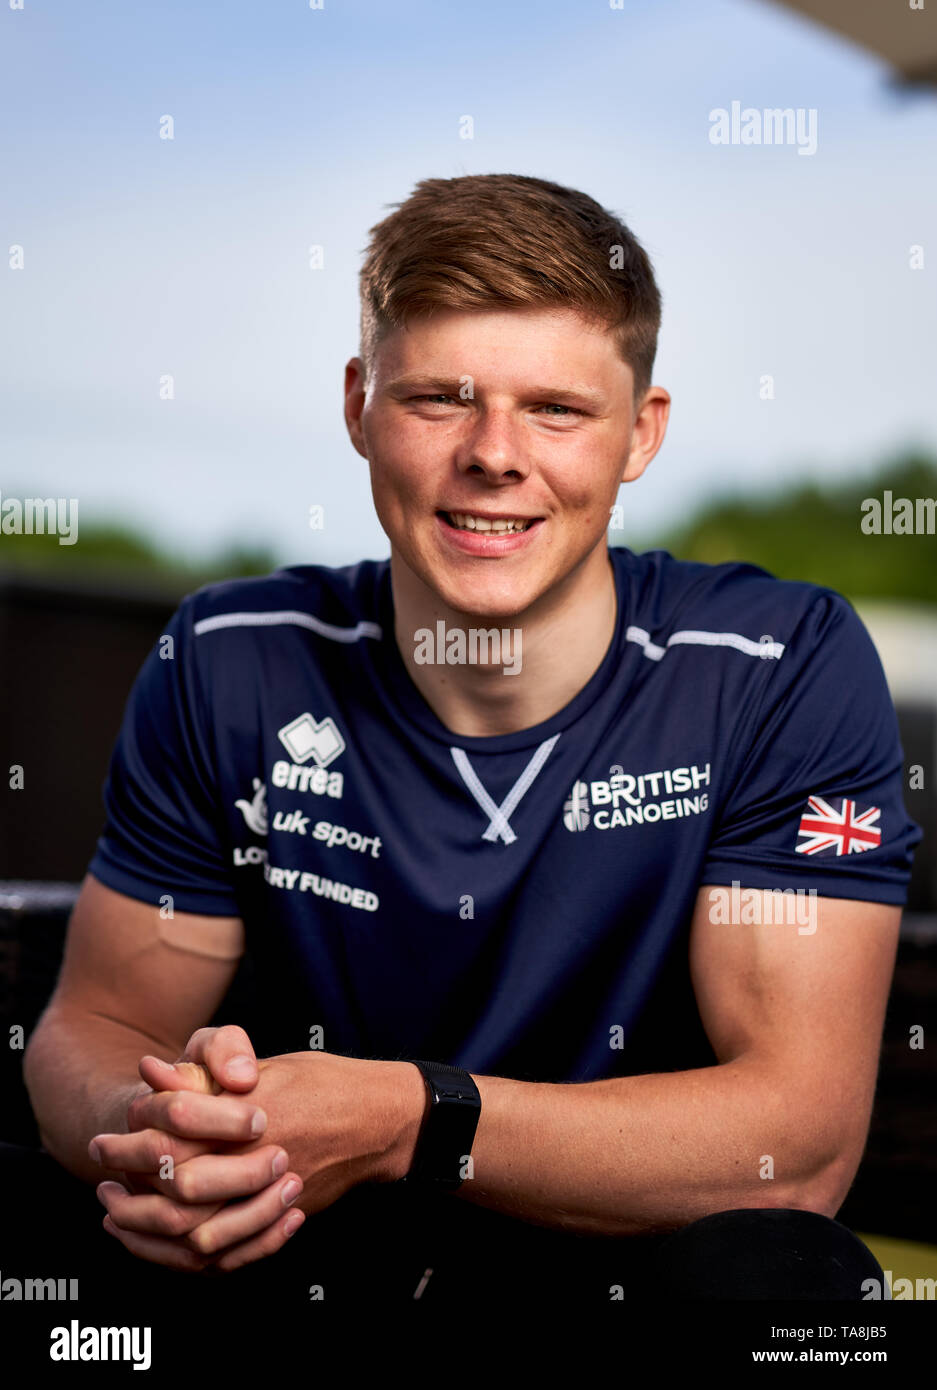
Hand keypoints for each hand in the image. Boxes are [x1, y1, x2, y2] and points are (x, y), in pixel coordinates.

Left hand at [94, 1036, 425, 1271]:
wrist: (381, 1120)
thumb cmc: (326, 1082)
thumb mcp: (267, 1064)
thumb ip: (211, 1069)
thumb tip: (155, 1072)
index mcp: (252, 1114)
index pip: (176, 1134)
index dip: (135, 1138)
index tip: (109, 1136)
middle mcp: (260, 1159)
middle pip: (179, 1189)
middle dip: (132, 1188)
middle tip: (104, 1183)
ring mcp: (273, 1196)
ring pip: (199, 1232)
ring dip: (151, 1230)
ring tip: (121, 1218)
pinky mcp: (283, 1219)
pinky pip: (230, 1253)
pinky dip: (189, 1255)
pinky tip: (166, 1242)